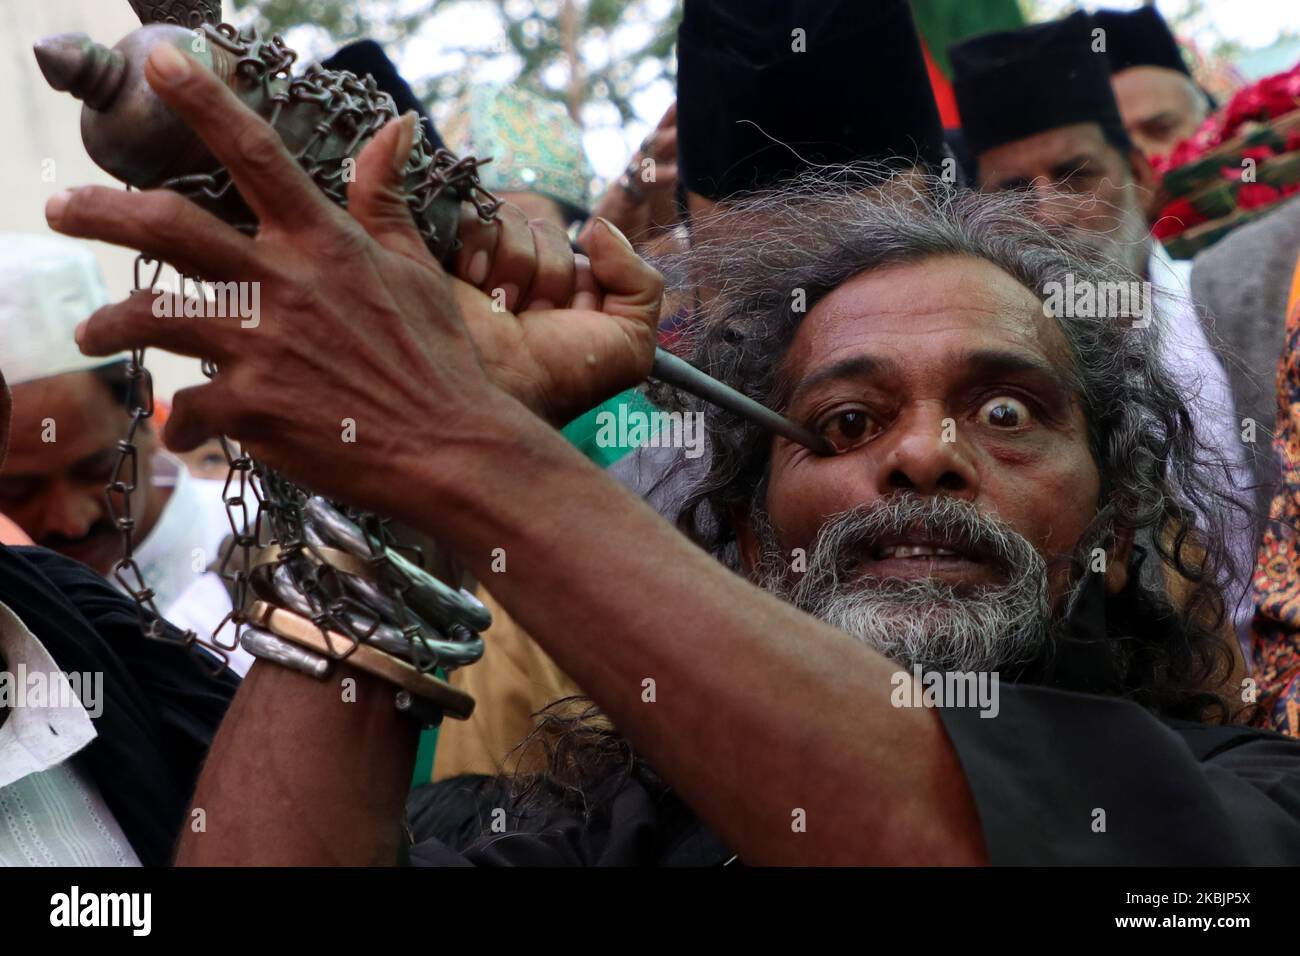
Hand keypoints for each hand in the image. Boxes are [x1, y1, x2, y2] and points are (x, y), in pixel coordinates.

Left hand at [45, 44, 658, 508]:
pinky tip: (182, 429)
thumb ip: (386, 199)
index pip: (256, 153)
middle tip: (62, 208)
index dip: (207, 101)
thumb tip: (394, 129)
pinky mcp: (253, 408)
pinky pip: (190, 408)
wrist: (450, 447)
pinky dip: (182, 421)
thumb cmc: (437, 360)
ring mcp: (262, 346)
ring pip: (152, 315)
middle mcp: (283, 284)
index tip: (167, 65)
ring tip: (89, 329)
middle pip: (168, 226)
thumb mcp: (416, 269)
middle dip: (101, 210)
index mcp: (324, 242)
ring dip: (108, 321)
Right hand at [449, 203, 660, 423]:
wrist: (503, 387)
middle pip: (548, 231)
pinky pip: (471, 216)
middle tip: (535, 317)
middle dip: (549, 274)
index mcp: (572, 292)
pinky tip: (476, 282)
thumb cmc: (566, 374)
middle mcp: (530, 277)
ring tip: (504, 307)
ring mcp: (488, 265)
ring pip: (511, 221)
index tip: (572, 316)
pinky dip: (478, 246)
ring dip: (514, 266)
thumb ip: (642, 282)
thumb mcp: (631, 343)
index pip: (586, 246)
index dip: (585, 279)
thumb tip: (599, 227)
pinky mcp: (449, 256)